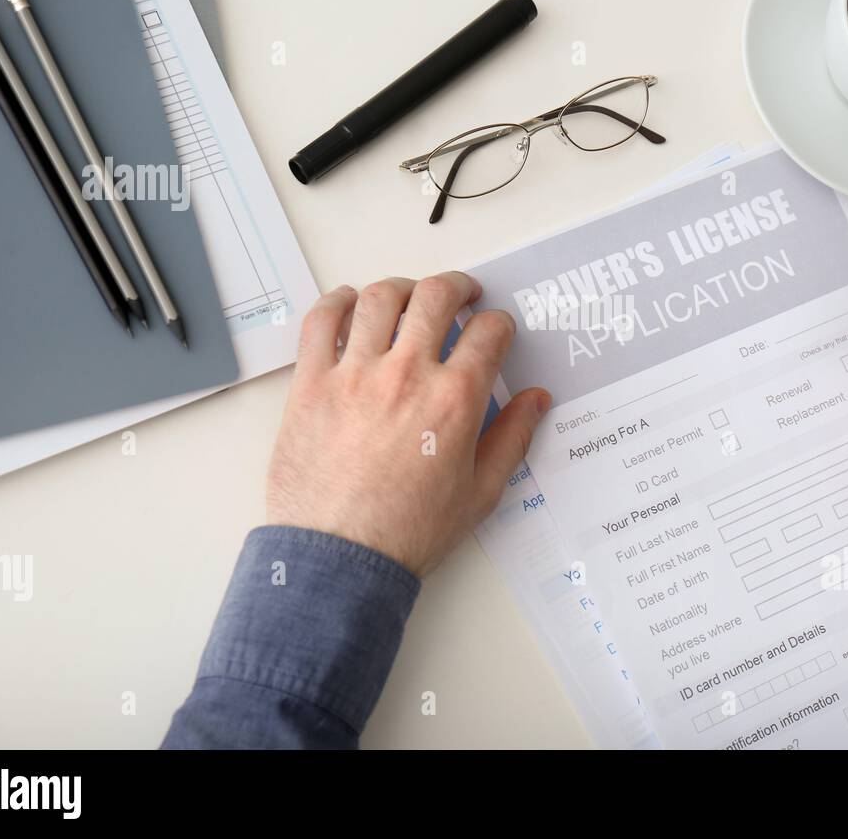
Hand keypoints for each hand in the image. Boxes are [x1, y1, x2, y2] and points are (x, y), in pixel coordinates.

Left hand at [265, 272, 549, 576]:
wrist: (340, 558)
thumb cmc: (408, 532)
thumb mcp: (481, 493)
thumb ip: (513, 438)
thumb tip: (536, 401)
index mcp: (454, 400)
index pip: (488, 332)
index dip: (498, 325)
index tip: (495, 331)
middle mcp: (407, 375)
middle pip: (436, 297)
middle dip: (457, 288)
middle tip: (462, 295)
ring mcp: (354, 374)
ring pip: (379, 298)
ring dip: (402, 288)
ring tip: (409, 297)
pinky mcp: (311, 384)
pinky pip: (321, 321)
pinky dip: (337, 302)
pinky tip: (349, 304)